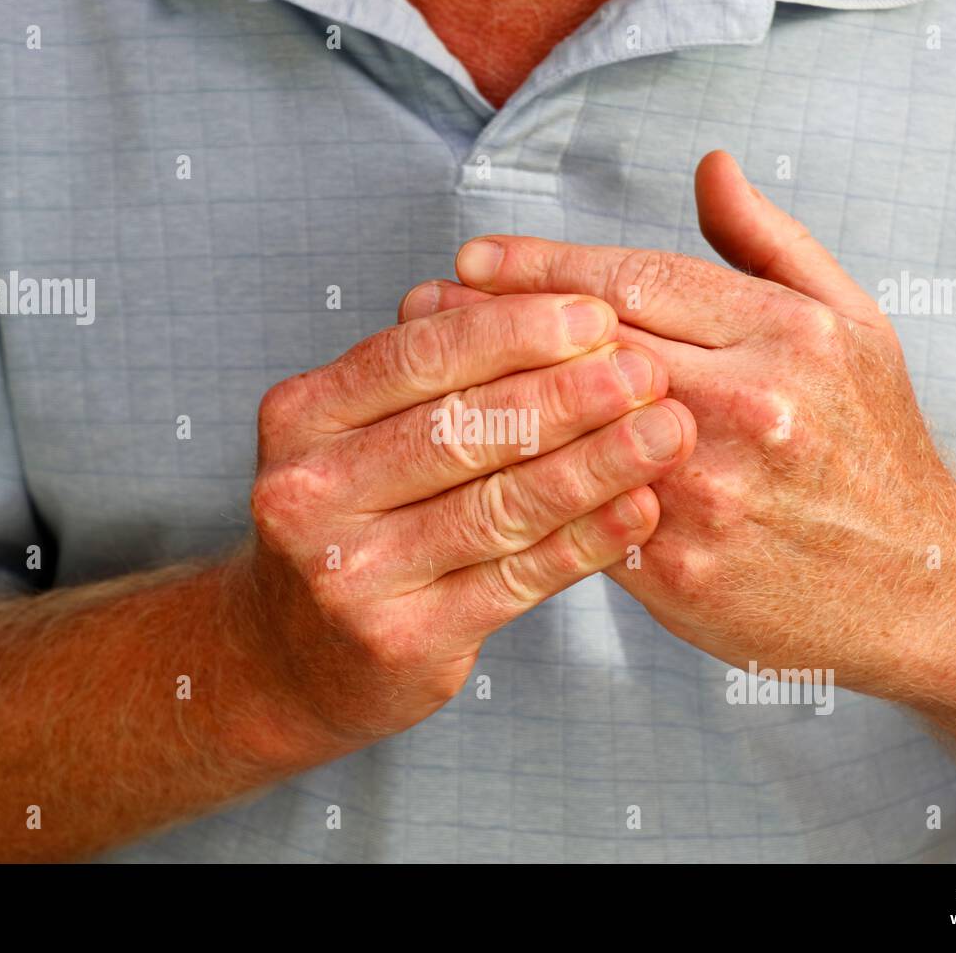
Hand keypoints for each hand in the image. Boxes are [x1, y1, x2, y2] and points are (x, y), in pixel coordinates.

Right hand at [243, 291, 694, 748]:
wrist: (290, 656)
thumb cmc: (349, 522)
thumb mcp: (353, 436)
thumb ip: (427, 377)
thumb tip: (546, 299)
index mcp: (301, 416)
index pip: (416, 357)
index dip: (513, 332)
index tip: (596, 314)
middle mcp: (309, 492)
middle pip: (459, 429)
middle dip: (566, 394)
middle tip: (646, 371)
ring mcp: (349, 573)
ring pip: (495, 505)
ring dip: (594, 464)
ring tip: (665, 433)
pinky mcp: (400, 641)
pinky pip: (514, 580)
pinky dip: (585, 541)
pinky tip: (638, 509)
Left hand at [408, 152, 955, 697]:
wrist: (916, 587)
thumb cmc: (877, 448)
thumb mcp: (855, 325)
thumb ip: (771, 242)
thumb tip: (710, 167)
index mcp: (785, 336)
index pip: (634, 281)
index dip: (541, 266)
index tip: (473, 258)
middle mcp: (745, 408)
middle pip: (586, 348)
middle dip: (492, 323)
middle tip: (421, 307)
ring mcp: (706, 494)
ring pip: (566, 433)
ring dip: (485, 400)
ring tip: (423, 380)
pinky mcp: (677, 570)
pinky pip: (578, 515)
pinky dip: (520, 484)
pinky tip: (473, 463)